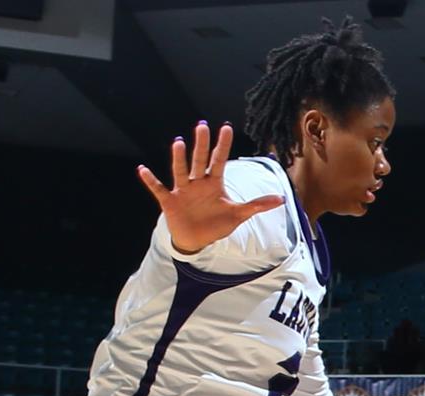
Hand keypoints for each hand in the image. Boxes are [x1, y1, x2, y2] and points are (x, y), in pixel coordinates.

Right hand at [136, 122, 285, 254]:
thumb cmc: (216, 224)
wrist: (196, 240)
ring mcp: (183, 190)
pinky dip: (151, 180)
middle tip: (202, 127)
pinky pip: (158, 189)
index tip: (226, 128)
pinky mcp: (170, 201)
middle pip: (200, 161)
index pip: (219, 160)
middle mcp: (197, 182)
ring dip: (179, 158)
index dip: (223, 146)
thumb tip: (282, 199)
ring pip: (180, 170)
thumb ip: (257, 205)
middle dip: (202, 145)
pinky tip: (143, 170)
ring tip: (179, 143)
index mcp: (214, 183)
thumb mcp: (238, 214)